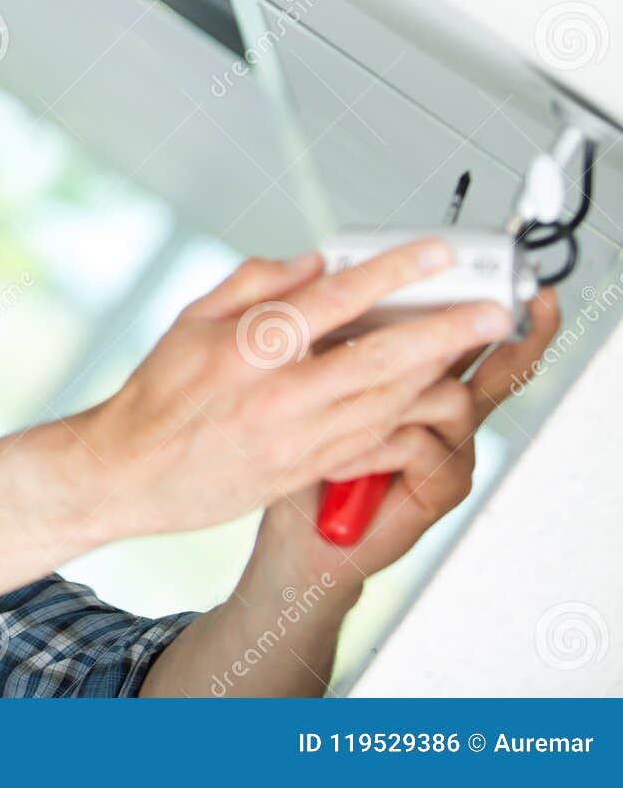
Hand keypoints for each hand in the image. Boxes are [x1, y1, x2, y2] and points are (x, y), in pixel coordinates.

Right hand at [76, 237, 514, 541]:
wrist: (131, 473)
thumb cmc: (157, 395)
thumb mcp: (191, 320)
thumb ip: (254, 284)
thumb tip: (313, 263)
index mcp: (246, 348)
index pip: (332, 300)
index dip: (390, 273)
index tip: (433, 252)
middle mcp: (277, 395)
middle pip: (379, 358)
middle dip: (444, 332)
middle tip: (490, 311)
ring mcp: (296, 438)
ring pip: (387, 402)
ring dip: (437, 373)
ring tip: (470, 347)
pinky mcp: (306, 469)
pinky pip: (372, 440)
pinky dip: (407, 415)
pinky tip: (431, 394)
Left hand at [254, 286, 560, 588]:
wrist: (298, 534)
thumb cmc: (296, 454)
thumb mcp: (299, 383)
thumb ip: (318, 331)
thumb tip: (317, 270)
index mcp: (416, 377)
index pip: (456, 330)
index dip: (478, 301)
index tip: (493, 274)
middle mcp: (441, 408)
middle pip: (493, 362)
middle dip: (509, 333)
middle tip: (502, 306)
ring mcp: (448, 447)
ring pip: (450, 395)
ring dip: (393, 393)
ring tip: (330, 407)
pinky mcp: (442, 487)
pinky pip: (419, 444)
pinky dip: (373, 447)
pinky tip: (336, 462)